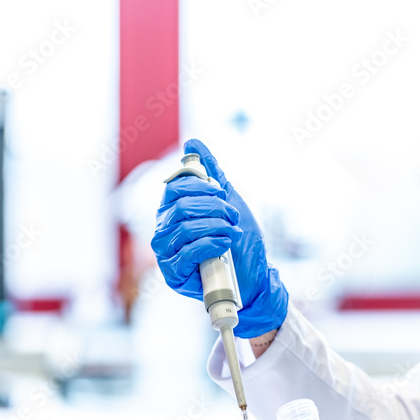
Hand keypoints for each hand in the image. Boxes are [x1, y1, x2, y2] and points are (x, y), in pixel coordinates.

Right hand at [151, 139, 288, 337]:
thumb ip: (212, 174)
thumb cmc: (240, 240)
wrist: (255, 277)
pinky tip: (225, 243)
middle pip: (180, 207)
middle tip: (233, 216)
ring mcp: (166, 252)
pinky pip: (186, 252)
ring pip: (183, 228)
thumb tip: (193, 142)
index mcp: (173, 209)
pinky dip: (209, 244)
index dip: (200, 186)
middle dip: (213, 208)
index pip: (175, 188)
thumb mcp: (230, 202)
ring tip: (232, 232)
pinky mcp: (173, 273)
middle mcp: (164, 228)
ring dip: (215, 226)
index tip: (222, 193)